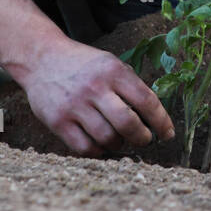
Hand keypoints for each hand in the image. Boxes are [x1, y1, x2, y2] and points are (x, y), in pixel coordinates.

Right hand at [19, 37, 175, 156]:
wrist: (42, 58)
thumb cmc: (84, 65)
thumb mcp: (110, 64)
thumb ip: (130, 86)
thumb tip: (154, 116)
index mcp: (113, 71)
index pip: (146, 101)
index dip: (161, 121)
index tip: (168, 134)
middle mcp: (95, 87)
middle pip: (127, 123)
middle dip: (142, 137)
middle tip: (144, 139)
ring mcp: (75, 105)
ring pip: (107, 138)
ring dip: (119, 145)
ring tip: (119, 140)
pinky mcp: (58, 121)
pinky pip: (85, 147)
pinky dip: (98, 151)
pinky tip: (101, 144)